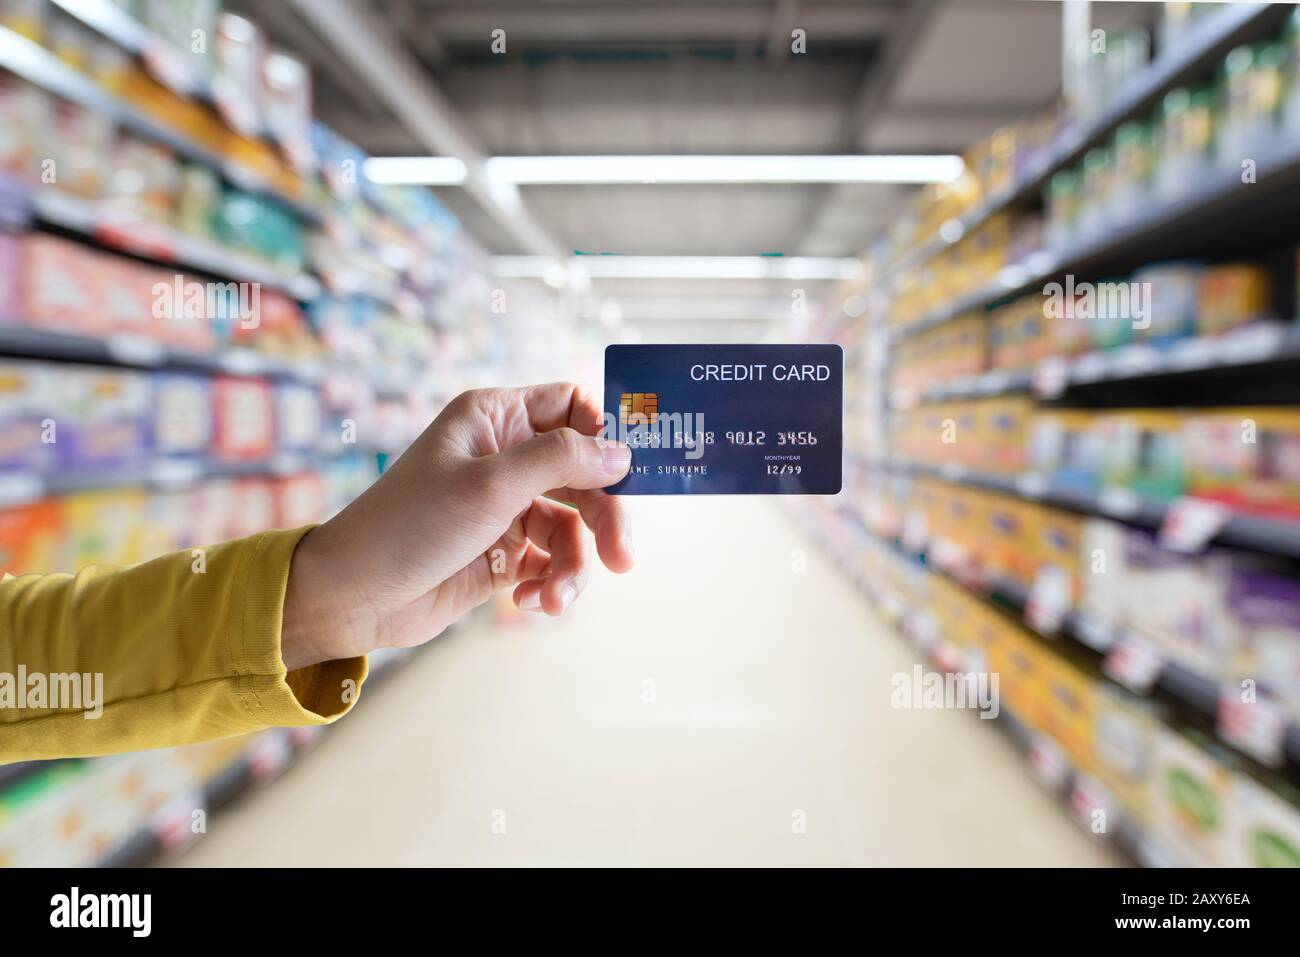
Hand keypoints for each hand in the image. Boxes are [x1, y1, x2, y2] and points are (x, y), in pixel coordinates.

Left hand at [281, 383, 632, 669]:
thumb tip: (622, 453)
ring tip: (555, 598)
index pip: (571, 406)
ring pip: (573, 527)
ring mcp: (505, 507)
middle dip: (604, 518)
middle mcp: (504, 457)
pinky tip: (531, 604)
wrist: (354, 597)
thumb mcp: (491, 484)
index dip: (604, 434)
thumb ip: (561, 461)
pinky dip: (551, 584)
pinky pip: (552, 562)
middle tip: (622, 558)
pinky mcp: (504, 553)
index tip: (630, 471)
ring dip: (574, 566)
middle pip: (584, 474)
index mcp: (495, 418)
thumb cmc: (409, 525)